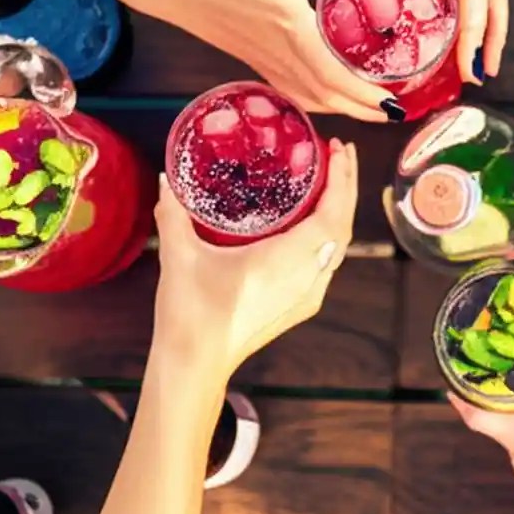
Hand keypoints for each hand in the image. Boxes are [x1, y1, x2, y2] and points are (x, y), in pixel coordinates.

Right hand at [150, 0, 391, 121]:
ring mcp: (267, 63)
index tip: (391, 101)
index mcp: (292, 25)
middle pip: (327, 96)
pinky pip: (293, 92)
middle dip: (362, 108)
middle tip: (393, 112)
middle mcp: (282, 53)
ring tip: (370, 110)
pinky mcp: (256, 64)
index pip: (334, 73)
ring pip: (310, 98)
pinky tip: (330, 100)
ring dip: (342, 109)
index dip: (363, 93)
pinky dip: (316, 102)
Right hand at [151, 138, 358, 379]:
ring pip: (338, 246)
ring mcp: (308, 295)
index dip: (341, 180)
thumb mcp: (180, 256)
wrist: (196, 364)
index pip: (332, 215)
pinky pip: (326, 263)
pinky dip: (329, 235)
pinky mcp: (301, 306)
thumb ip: (173, 213)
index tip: (338, 149)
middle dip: (346, 186)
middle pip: (343, 226)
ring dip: (339, 211)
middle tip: (340, 153)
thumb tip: (167, 179)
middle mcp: (307, 278)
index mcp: (286, 260)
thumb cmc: (191, 313)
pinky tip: (314, 222)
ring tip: (332, 180)